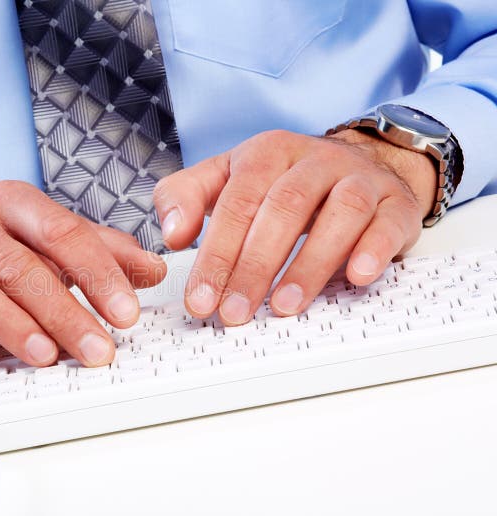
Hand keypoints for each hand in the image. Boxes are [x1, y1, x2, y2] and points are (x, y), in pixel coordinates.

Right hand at [0, 180, 165, 365]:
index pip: (62, 232)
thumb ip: (102, 253)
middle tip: (97, 350)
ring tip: (44, 355)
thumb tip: (155, 270)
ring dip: (8, 323)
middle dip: (62, 311)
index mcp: (13, 202)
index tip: (127, 314)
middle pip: (18, 264)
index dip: (98, 274)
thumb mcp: (50, 243)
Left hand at [153, 128, 436, 323]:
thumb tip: (171, 236)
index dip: (216, 254)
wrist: (361, 160)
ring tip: (284, 306)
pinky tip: (356, 278)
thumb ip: (184, 198)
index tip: (200, 299)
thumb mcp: (225, 178)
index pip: (236, 204)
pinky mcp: (395, 203)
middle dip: (254, 266)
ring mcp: (360, 179)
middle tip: (235, 312)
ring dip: (310, 264)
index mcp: (267, 153)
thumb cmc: (282, 180)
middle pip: (283, 209)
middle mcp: (314, 160)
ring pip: (339, 214)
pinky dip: (374, 250)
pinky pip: (387, 223)